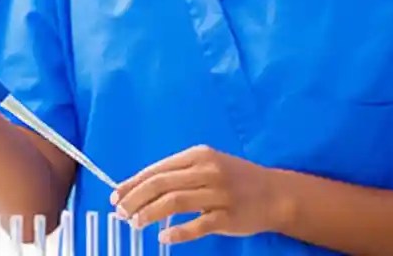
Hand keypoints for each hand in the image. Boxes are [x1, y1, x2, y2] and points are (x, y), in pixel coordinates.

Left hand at [110, 145, 287, 245]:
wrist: (276, 194)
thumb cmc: (235, 179)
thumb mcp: (208, 165)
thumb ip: (178, 174)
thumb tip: (140, 187)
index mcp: (198, 155)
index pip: (157, 169)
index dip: (133, 183)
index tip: (116, 195)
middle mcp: (208, 171)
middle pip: (162, 185)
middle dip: (135, 199)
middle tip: (121, 212)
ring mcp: (219, 194)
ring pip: (175, 203)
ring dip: (150, 214)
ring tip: (135, 223)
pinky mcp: (229, 217)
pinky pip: (198, 225)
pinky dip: (178, 232)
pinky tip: (163, 237)